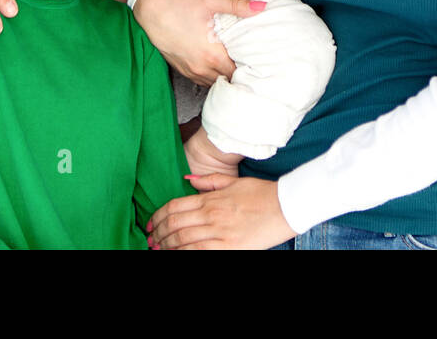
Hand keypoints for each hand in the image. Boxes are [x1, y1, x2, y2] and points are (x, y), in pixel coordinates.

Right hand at [133, 0, 265, 84]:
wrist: (148, 10)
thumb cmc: (178, 3)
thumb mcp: (210, 0)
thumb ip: (237, 5)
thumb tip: (262, 7)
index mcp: (213, 54)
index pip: (239, 72)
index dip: (251, 69)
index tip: (260, 62)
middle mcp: (202, 68)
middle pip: (228, 80)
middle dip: (241, 74)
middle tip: (252, 63)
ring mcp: (190, 70)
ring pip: (215, 82)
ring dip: (225, 76)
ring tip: (236, 65)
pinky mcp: (181, 69)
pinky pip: (202, 80)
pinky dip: (212, 76)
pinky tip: (216, 64)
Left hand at [147, 175, 295, 249]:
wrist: (287, 206)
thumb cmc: (262, 193)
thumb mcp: (233, 182)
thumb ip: (209, 181)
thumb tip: (187, 181)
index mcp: (211, 198)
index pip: (174, 207)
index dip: (158, 216)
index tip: (150, 223)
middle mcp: (212, 215)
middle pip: (175, 225)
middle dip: (158, 233)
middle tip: (150, 239)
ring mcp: (220, 233)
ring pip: (183, 241)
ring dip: (166, 246)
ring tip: (158, 249)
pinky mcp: (229, 247)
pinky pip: (199, 252)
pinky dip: (184, 254)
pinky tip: (176, 255)